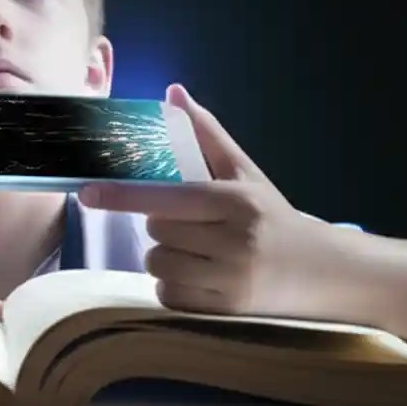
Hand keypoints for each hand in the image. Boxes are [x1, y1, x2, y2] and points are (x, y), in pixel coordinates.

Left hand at [79, 84, 344, 317]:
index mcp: (236, 202)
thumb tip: (173, 93)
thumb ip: (206, 134)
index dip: (124, 195)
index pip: (168, 197)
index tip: (88, 192)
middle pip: (157, 232)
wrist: (318, 272)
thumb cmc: (271, 216)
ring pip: (158, 265)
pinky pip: (168, 296)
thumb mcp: (244, 173)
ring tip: (198, 253)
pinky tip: (201, 277)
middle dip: (163, 227)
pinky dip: (173, 287)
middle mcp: (235, 242)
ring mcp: (231, 280)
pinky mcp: (224, 312)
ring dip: (165, 258)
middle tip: (192, 226)